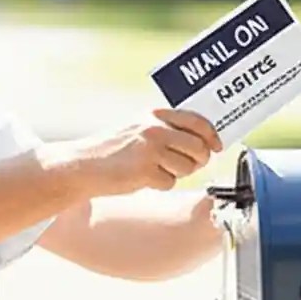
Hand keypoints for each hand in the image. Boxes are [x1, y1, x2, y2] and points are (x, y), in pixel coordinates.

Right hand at [74, 108, 221, 196]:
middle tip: (187, 164)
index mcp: (156, 115)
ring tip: (156, 169)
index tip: (216, 146)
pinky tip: (143, 177)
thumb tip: (204, 141)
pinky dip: (161, 184)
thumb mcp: (140, 128)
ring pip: (188, 167)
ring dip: (177, 173)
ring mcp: (151, 150)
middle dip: (199, 160)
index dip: (211, 136)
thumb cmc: (113, 149)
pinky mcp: (145, 171)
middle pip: (199, 147)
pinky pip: (170, 182)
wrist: (84, 165)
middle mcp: (155, 129)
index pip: (197, 121)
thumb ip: (168, 129)